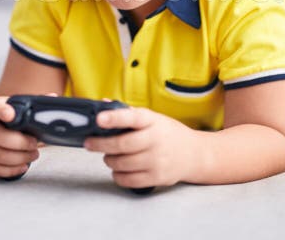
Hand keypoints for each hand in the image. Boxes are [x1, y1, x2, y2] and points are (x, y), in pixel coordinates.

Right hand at [0, 95, 40, 178]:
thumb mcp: (8, 104)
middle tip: (36, 143)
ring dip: (20, 158)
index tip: (11, 114)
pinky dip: (12, 169)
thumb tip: (53, 97)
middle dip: (22, 143)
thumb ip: (28, 103)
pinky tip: (24, 165)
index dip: (1, 111)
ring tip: (34, 154)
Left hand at [84, 107, 199, 188]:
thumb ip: (128, 113)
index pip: (132, 117)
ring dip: (109, 160)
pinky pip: (129, 180)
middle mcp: (156, 140)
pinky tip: (118, 169)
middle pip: (122, 145)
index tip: (99, 119)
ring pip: (122, 164)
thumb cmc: (168, 134)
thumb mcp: (153, 118)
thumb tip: (103, 104)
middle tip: (89, 143)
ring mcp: (157, 161)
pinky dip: (118, 176)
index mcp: (153, 121)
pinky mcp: (157, 178)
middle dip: (101, 144)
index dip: (114, 118)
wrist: (195, 154)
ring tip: (109, 156)